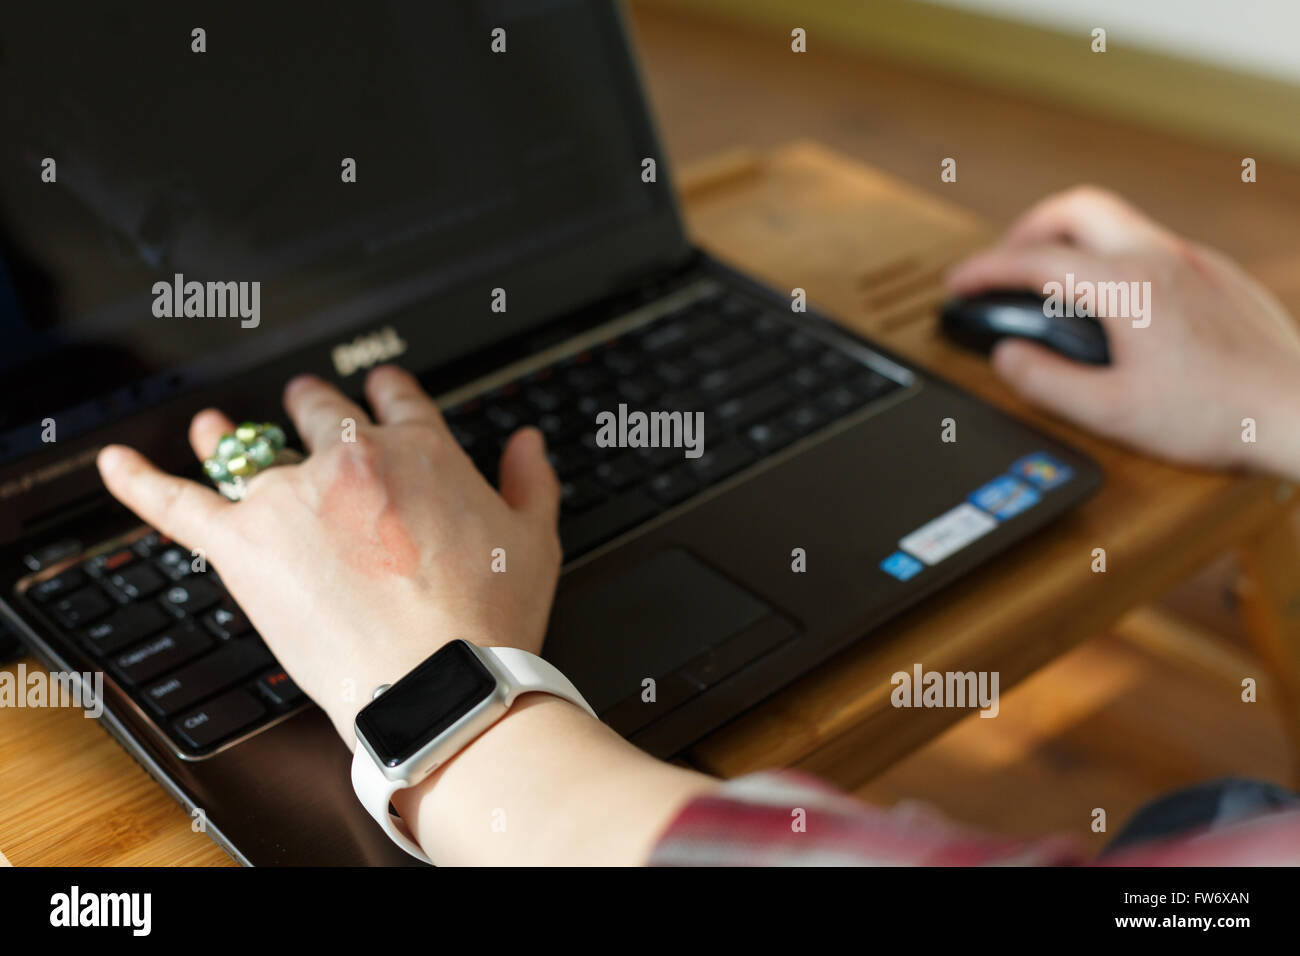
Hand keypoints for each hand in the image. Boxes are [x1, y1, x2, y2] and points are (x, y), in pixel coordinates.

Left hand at [96, 365, 562, 745]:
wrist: (439, 680)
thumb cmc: (489, 618)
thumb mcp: (535, 540)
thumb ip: (532, 481)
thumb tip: (527, 442)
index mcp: (421, 452)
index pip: (395, 400)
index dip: (385, 391)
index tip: (379, 390)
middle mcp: (353, 460)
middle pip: (321, 413)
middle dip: (313, 406)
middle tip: (305, 408)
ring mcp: (293, 497)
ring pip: (250, 449)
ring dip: (231, 435)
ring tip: (216, 429)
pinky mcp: (245, 544)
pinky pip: (179, 504)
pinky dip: (141, 481)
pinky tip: (115, 463)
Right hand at [947, 186, 1299, 477]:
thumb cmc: (1220, 415)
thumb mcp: (1110, 413)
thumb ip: (1045, 382)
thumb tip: (1008, 357)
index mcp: (1128, 286)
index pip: (1035, 260)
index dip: (985, 269)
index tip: (959, 283)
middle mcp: (1162, 258)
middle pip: (1077, 208)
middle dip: (1028, 228)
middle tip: (1005, 263)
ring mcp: (1196, 262)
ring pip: (1118, 223)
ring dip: (1072, 242)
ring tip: (1052, 285)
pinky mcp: (1220, 277)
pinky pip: (1152, 246)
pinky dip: (1114, 260)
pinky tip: (1115, 306)